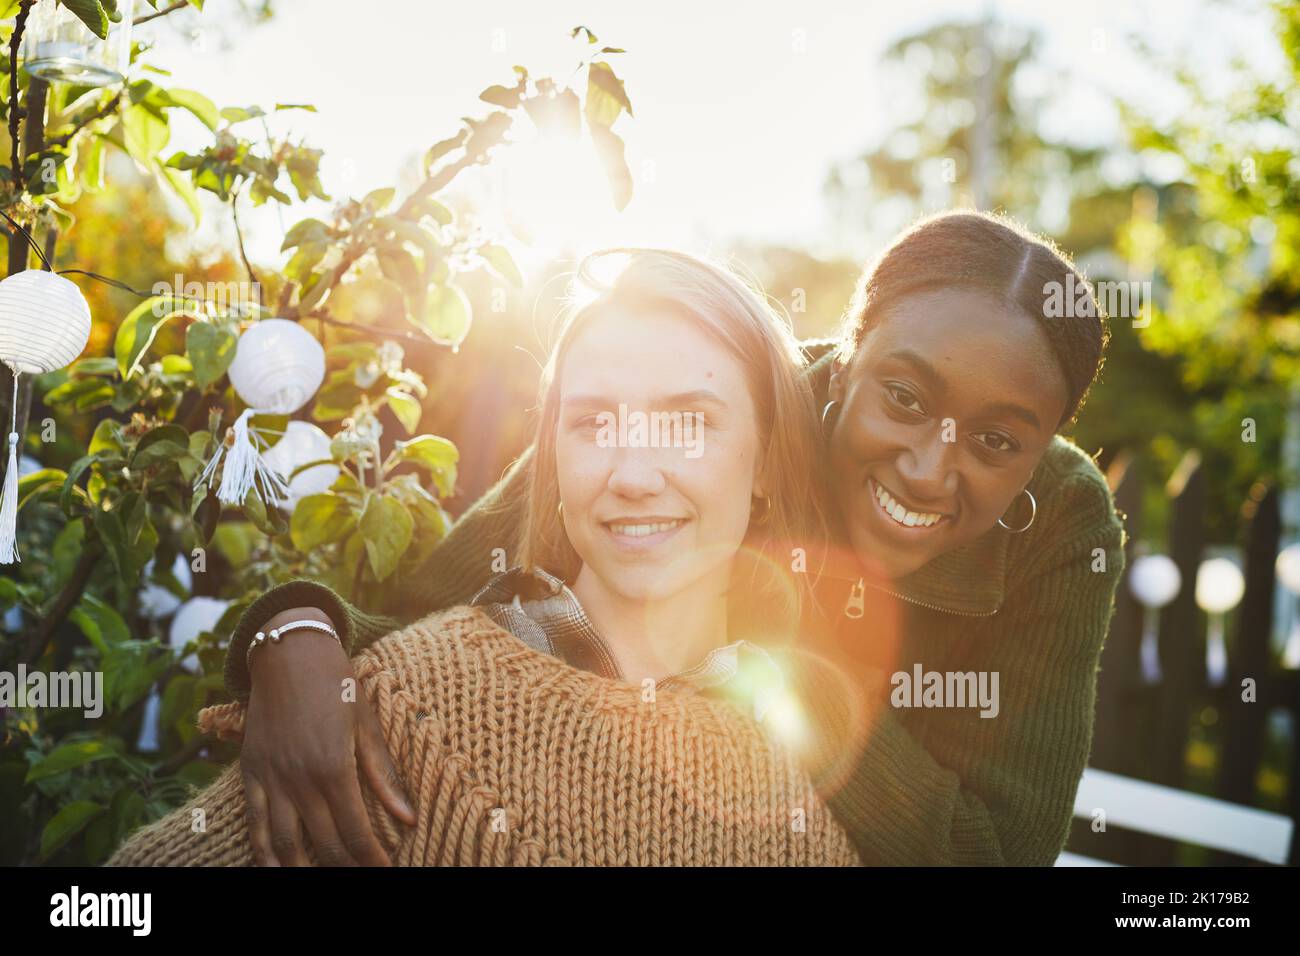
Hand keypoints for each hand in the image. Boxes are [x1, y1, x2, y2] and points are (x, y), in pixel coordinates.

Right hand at [239, 606, 416, 865]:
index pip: (355, 831)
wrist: (289, 652)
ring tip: (320, 879)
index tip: (385, 870)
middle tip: (361, 876)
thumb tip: (408, 818)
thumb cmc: (337, 682)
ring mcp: (272, 777)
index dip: (371, 858)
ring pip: (285, 841)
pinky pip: (254, 821)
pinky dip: (262, 851)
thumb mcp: (366, 722)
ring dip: (303, 868)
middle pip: (323, 843)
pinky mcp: (251, 770)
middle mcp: (300, 778)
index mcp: (334, 766)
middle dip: (344, 866)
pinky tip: (275, 868)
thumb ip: (383, 774)